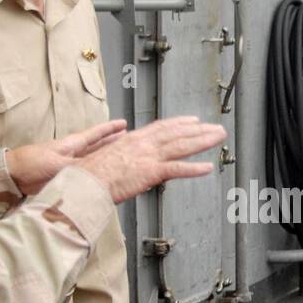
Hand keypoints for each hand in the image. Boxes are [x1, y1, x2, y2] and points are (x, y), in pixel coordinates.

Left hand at [5, 119, 126, 194]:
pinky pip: (88, 172)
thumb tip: (95, 172)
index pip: (96, 134)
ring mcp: (71, 165)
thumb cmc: (31, 163)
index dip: (110, 129)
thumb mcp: (57, 164)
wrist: (15, 175)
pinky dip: (97, 172)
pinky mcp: (67, 176)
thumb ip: (77, 168)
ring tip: (121, 156)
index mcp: (72, 144)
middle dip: (113, 141)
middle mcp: (74, 153)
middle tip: (129, 139)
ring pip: (95, 159)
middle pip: (99, 145)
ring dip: (107, 157)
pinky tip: (104, 176)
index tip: (123, 124)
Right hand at [76, 116, 226, 203]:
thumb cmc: (89, 175)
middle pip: (176, 133)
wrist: (83, 182)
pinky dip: (194, 168)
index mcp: (132, 139)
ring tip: (219, 138)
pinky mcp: (149, 172)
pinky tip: (208, 167)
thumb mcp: (105, 158)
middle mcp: (142, 144)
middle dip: (199, 130)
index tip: (193, 120)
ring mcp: (147, 157)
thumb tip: (126, 153)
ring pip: (182, 146)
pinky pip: (177, 169)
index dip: (179, 123)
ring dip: (203, 141)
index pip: (161, 127)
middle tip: (216, 128)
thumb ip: (120, 154)